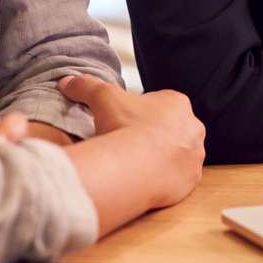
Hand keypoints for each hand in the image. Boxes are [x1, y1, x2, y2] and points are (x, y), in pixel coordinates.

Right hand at [58, 74, 204, 207]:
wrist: (135, 167)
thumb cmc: (123, 126)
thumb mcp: (101, 98)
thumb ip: (86, 86)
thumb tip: (66, 81)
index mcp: (177, 103)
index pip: (160, 105)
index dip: (140, 114)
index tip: (125, 124)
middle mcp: (193, 128)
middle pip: (171, 130)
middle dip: (154, 137)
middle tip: (130, 145)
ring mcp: (195, 156)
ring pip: (177, 155)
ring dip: (162, 159)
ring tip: (138, 165)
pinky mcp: (191, 180)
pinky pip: (179, 178)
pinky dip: (165, 180)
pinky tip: (146, 180)